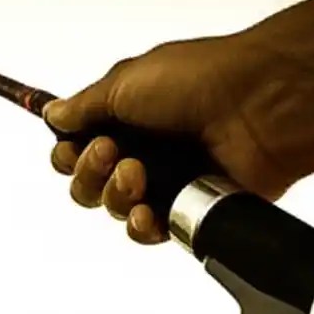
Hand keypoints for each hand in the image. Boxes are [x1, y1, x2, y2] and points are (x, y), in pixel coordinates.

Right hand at [45, 35, 303, 243]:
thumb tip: (54, 114)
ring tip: (139, 174)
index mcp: (126, 116)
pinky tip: (145, 214)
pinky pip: (148, 232)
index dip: (70, 154)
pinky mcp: (188, 209)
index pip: (76, 148)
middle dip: (89, 174)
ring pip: (114, 209)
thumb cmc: (198, 82)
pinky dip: (140, 227)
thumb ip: (83, 106)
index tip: (77, 144)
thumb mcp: (125, 81)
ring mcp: (166, 181)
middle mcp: (143, 149)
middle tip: (112, 154)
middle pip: (87, 184)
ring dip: (115, 194)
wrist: (259, 108)